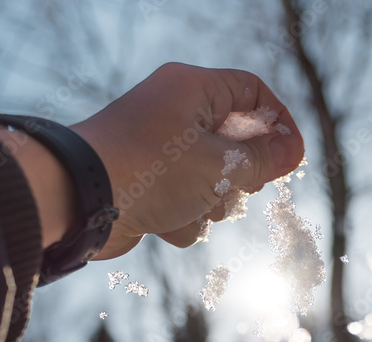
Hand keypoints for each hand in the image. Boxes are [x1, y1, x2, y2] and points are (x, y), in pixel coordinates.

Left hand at [70, 63, 304, 258]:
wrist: (79, 200)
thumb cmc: (150, 170)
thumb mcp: (221, 165)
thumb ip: (262, 159)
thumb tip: (292, 151)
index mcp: (192, 88)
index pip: (252, 91)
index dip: (278, 122)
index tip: (291, 156)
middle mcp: (174, 111)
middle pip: (236, 139)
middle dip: (242, 174)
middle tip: (243, 186)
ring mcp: (159, 148)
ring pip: (214, 176)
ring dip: (214, 201)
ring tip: (196, 206)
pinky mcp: (146, 181)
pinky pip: (186, 199)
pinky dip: (184, 216)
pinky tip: (165, 222)